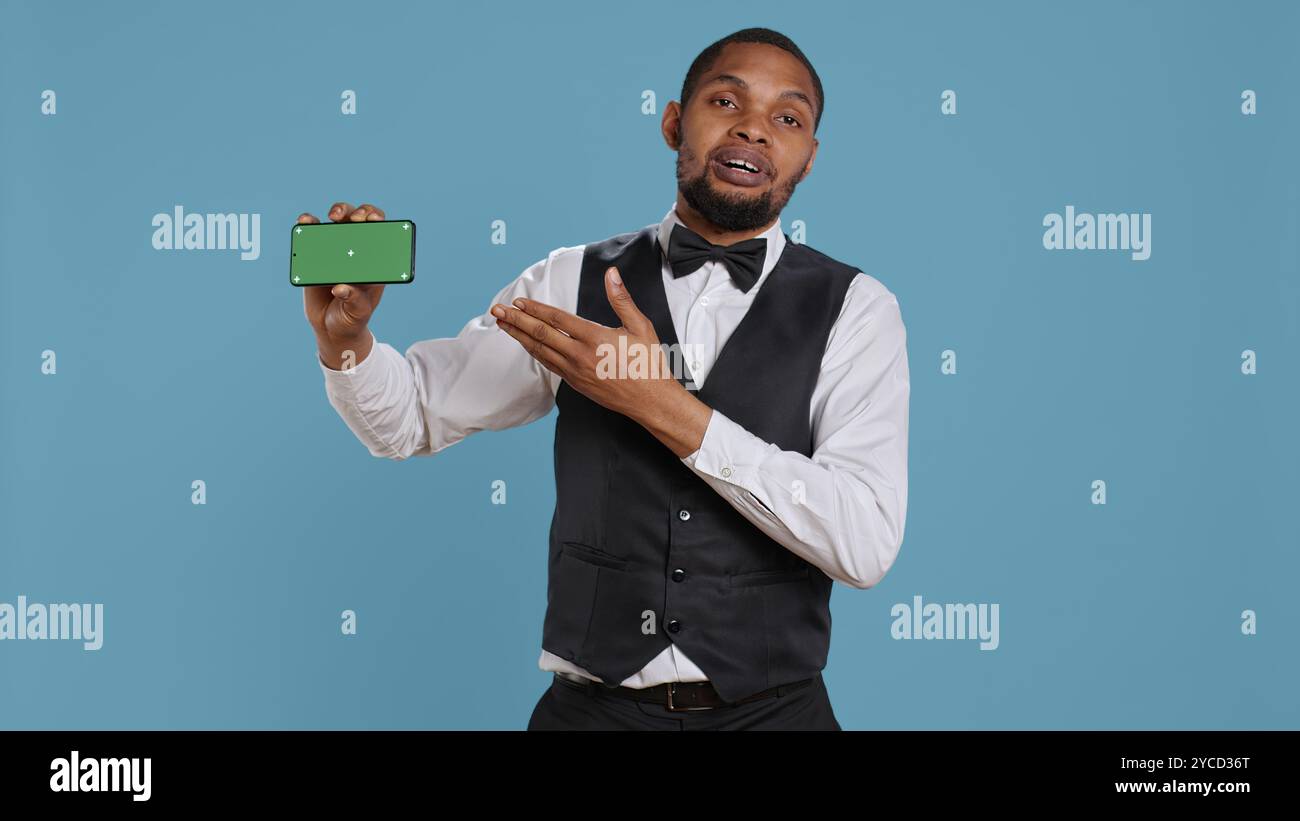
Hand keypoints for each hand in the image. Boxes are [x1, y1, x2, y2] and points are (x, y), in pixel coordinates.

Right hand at [297, 202, 385, 367]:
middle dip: (359, 212)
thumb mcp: (358, 312)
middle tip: (356, 219)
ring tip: (333, 216)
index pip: (381, 233)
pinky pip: (312, 233)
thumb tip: (341, 288)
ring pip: (339, 220)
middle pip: (361, 220)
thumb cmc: (352, 317)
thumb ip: (354, 300)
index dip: (378, 220)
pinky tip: (305, 222)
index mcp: (375, 262)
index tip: (373, 220)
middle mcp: (358, 250)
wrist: (331, 328)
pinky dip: (309, 223)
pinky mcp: (316, 253)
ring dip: (338, 211)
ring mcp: (337, 249)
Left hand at [491, 266, 711, 456]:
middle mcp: (579, 355)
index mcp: (594, 337)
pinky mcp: (576, 383)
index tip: (518, 302)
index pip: (556, 319)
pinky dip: (534, 353)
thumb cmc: (648, 362)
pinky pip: (549, 365)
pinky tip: (527, 346)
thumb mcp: (640, 326)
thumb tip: (611, 274)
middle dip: (516, 321)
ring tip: (503, 325)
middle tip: (497, 311)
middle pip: (540, 335)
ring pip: (540, 351)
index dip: (535, 309)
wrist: (651, 400)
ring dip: (519, 337)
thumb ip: (621, 299)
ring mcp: (575, 371)